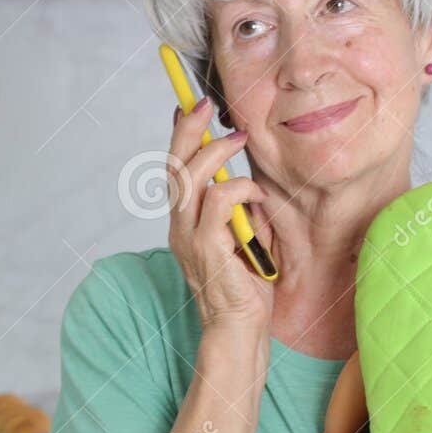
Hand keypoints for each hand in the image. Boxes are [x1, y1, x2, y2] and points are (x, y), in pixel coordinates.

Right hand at [165, 99, 275, 336]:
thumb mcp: (243, 236)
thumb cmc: (244, 287)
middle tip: (204, 104)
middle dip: (188, 129)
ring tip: (239, 139)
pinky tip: (256, 195)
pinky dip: (240, 189)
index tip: (188, 107)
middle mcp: (179, 227)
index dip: (179, 136)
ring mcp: (189, 237)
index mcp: (184, 223)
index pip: (175, 170)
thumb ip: (238, 209)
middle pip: (174, 166)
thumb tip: (244, 179)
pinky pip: (219, 201)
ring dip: (217, 152)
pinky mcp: (206, 247)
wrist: (239, 328)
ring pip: (191, 178)